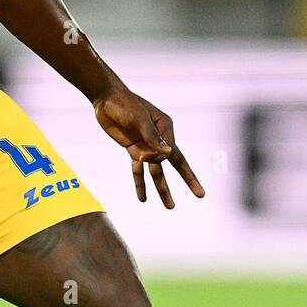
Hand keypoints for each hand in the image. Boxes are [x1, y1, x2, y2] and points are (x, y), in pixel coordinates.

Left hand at [93, 86, 204, 208]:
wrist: (105, 100)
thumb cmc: (125, 104)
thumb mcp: (138, 118)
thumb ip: (151, 136)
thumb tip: (167, 153)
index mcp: (166, 127)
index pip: (170, 151)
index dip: (160, 157)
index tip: (145, 154)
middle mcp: (159, 139)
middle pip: (176, 163)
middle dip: (188, 180)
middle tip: (201, 195)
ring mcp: (146, 146)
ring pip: (157, 171)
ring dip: (162, 189)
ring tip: (171, 206)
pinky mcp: (133, 150)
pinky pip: (139, 170)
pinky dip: (140, 183)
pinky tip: (143, 199)